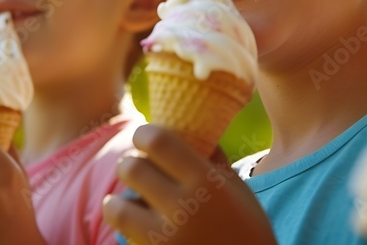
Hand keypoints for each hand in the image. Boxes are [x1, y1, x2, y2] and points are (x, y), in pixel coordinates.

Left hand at [102, 125, 276, 244]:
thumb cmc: (248, 232)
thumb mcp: (239, 192)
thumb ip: (214, 162)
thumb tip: (194, 132)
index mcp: (207, 183)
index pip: (158, 141)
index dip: (144, 134)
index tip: (143, 137)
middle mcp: (183, 208)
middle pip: (131, 169)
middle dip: (127, 165)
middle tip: (132, 169)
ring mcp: (166, 240)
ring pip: (117, 207)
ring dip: (117, 202)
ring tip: (123, 202)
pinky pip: (126, 238)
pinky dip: (126, 231)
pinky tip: (136, 228)